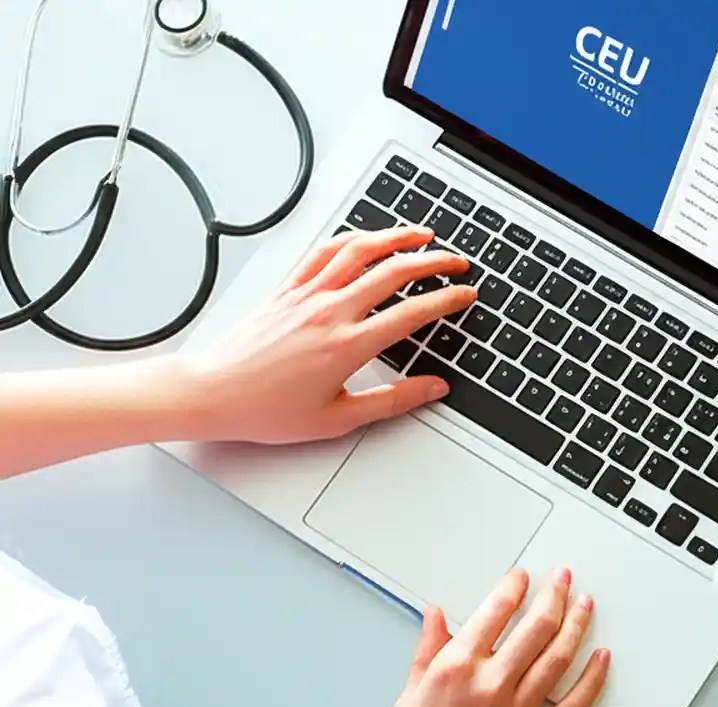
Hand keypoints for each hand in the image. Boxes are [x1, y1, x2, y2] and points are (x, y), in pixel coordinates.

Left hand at [181, 228, 476, 443]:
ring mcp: (306, 295)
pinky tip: (366, 238)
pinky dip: (351, 239)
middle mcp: (329, 311)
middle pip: (394, 271)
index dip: (447, 300)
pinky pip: (324, 252)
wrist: (211, 393)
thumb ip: (393, 400)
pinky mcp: (287, 289)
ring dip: (396, 237)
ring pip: (359, 250)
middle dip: (434, 261)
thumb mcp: (338, 418)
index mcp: (348, 345)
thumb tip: (432, 388)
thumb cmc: (266, 410)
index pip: (412, 313)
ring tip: (421, 236)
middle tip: (457, 262)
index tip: (465, 295)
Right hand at [389, 569, 609, 706]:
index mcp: (458, 666)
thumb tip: (435, 616)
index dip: (513, 586)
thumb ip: (428, 648)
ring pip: (558, 658)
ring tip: (585, 605)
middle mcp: (491, 684)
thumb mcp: (412, 691)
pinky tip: (602, 659)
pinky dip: (593, 679)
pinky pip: (574, 704)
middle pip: (536, 627)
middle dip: (554, 595)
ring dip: (577, 626)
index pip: (496, 610)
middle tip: (563, 578)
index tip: (521, 577)